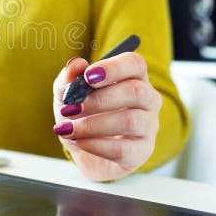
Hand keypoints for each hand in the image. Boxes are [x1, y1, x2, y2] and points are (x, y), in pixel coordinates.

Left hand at [52, 53, 160, 180]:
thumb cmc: (80, 115)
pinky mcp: (141, 152)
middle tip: (70, 108)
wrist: (81, 150)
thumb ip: (68, 78)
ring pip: (129, 122)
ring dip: (92, 125)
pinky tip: (78, 141)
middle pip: (135, 92)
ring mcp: (148, 127)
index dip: (113, 68)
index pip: (134, 63)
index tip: (88, 76)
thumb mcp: (67, 94)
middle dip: (98, 100)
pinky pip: (122, 149)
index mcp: (132, 77)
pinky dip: (94, 144)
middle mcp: (147, 99)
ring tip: (67, 129)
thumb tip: (76, 64)